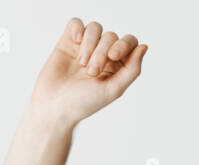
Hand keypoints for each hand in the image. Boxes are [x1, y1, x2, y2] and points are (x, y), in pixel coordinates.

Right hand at [31, 18, 147, 125]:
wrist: (54, 107)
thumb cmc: (84, 103)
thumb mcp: (113, 89)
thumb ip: (132, 69)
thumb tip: (144, 46)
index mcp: (117, 65)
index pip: (129, 42)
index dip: (124, 44)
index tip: (113, 56)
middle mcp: (102, 54)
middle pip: (110, 36)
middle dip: (101, 52)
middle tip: (91, 72)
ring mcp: (85, 47)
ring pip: (95, 28)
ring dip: (89, 45)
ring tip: (81, 64)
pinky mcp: (67, 42)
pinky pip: (76, 23)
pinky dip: (77, 29)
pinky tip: (75, 42)